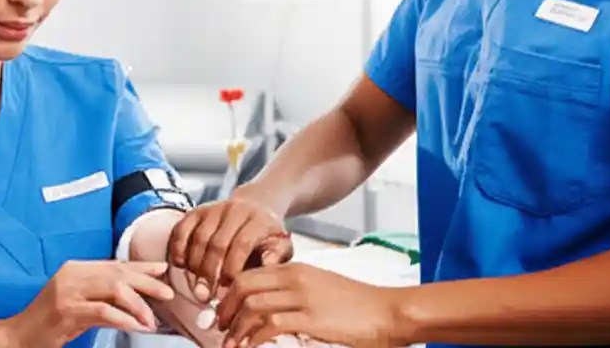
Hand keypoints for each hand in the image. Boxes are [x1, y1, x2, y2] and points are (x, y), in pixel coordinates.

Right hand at [5, 260, 174, 347]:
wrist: (18, 337)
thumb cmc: (48, 322)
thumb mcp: (78, 303)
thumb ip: (102, 295)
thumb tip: (135, 296)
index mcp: (75, 268)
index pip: (115, 264)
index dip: (141, 267)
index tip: (162, 270)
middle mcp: (72, 275)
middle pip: (118, 273)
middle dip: (146, 283)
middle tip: (166, 293)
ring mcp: (68, 292)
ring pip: (114, 289)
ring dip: (138, 304)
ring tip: (150, 319)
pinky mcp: (67, 311)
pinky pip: (103, 311)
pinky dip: (124, 318)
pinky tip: (136, 326)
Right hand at [168, 187, 293, 301]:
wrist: (255, 209)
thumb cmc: (266, 237)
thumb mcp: (280, 247)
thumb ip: (275, 258)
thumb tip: (266, 266)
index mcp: (258, 219)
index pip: (242, 244)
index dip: (232, 269)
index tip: (228, 290)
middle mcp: (235, 209)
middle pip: (217, 243)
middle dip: (210, 273)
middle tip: (206, 296)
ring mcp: (214, 208)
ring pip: (198, 238)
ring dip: (194, 266)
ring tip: (197, 286)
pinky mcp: (196, 211)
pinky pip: (181, 230)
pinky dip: (177, 249)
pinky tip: (181, 266)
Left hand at [215, 263, 406, 347]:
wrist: (390, 312)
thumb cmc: (359, 305)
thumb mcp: (321, 289)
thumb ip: (294, 292)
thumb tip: (270, 310)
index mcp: (296, 270)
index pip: (249, 274)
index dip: (228, 294)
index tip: (221, 312)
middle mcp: (295, 278)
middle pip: (243, 286)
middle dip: (225, 309)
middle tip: (219, 328)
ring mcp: (303, 297)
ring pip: (252, 306)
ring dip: (235, 328)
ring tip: (229, 344)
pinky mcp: (311, 318)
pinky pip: (270, 325)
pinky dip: (253, 338)